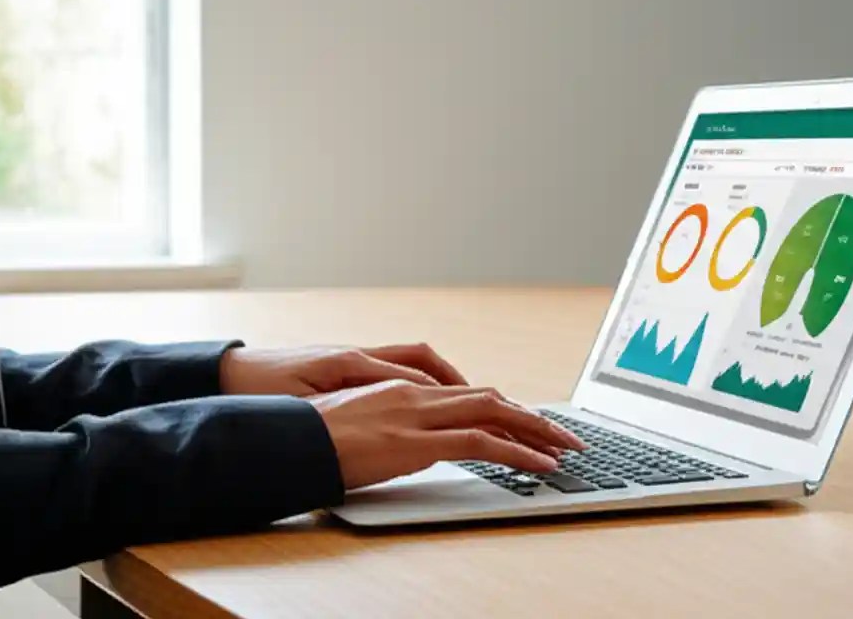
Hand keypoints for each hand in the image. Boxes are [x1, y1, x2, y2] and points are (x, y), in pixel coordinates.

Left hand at [219, 343, 467, 396]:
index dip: (449, 396)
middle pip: (427, 363)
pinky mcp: (349, 363)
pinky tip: (437, 396)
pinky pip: (400, 365)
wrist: (228, 374)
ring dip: (450, 379)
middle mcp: (358, 354)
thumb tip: (383, 417)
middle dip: (466, 387)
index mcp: (349, 361)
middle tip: (501, 409)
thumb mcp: (301, 405)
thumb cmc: (259, 392)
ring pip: (418, 361)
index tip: (481, 418)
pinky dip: (427, 377)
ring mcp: (356, 357)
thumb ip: (344, 407)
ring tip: (480, 402)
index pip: (414, 376)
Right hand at [310, 380, 587, 489]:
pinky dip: (518, 452)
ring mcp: (419, 416)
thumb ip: (388, 426)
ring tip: (566, 448)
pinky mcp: (418, 442)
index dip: (504, 408)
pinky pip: (482, 444)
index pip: (468, 394)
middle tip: (563, 434)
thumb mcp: (356, 424)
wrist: (286, 438)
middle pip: (490, 399)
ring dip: (536, 431)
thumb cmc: (311, 435)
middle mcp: (417, 395)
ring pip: (495, 414)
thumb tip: (405, 442)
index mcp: (402, 389)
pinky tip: (540, 464)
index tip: (528, 423)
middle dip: (532, 417)